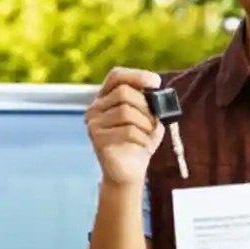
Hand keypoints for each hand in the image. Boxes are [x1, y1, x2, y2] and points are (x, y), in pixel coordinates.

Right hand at [84, 67, 164, 186]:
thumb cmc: (139, 142)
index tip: (156, 82)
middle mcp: (95, 107)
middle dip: (146, 105)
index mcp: (106, 98)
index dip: (136, 75)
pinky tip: (143, 145)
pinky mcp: (97, 139)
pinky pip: (126, 130)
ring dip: (145, 123)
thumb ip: (150, 103)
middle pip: (123, 92)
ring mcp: (93, 123)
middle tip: (154, 121)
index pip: (116, 75)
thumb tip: (155, 91)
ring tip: (149, 134)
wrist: (129, 173)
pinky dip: (142, 137)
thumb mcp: (149, 118)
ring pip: (125, 111)